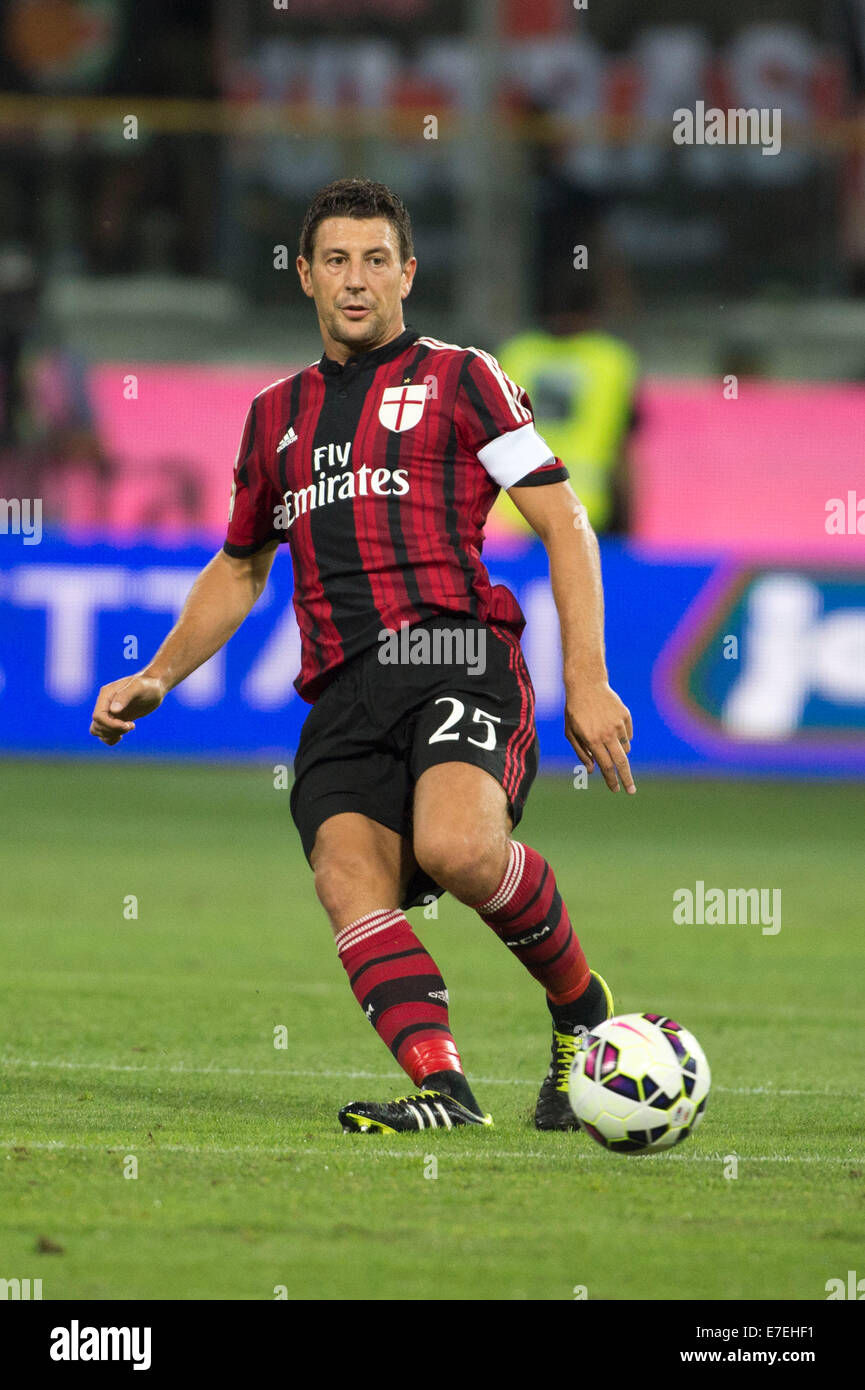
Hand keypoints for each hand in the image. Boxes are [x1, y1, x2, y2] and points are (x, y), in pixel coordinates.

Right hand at [89, 674, 165, 745]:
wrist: (155, 687)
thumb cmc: (148, 685)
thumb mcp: (138, 687)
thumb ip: (125, 696)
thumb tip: (113, 710)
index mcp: (106, 695)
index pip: (98, 716)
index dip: (111, 725)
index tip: (128, 724)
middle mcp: (104, 704)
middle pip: (97, 725)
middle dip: (113, 730)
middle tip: (131, 725)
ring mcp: (109, 712)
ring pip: (98, 730)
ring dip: (111, 735)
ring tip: (129, 727)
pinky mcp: (115, 719)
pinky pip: (104, 733)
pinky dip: (111, 738)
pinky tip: (124, 733)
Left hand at [565, 678, 634, 792]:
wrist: (586, 685)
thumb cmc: (575, 711)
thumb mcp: (571, 732)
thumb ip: (581, 752)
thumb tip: (591, 770)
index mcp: (593, 740)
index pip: (606, 766)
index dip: (611, 780)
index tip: (616, 789)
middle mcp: (607, 734)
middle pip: (621, 762)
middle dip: (627, 779)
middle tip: (631, 791)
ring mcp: (618, 724)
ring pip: (624, 748)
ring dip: (618, 751)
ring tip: (605, 738)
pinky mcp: (625, 716)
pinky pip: (627, 734)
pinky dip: (621, 737)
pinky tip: (610, 726)